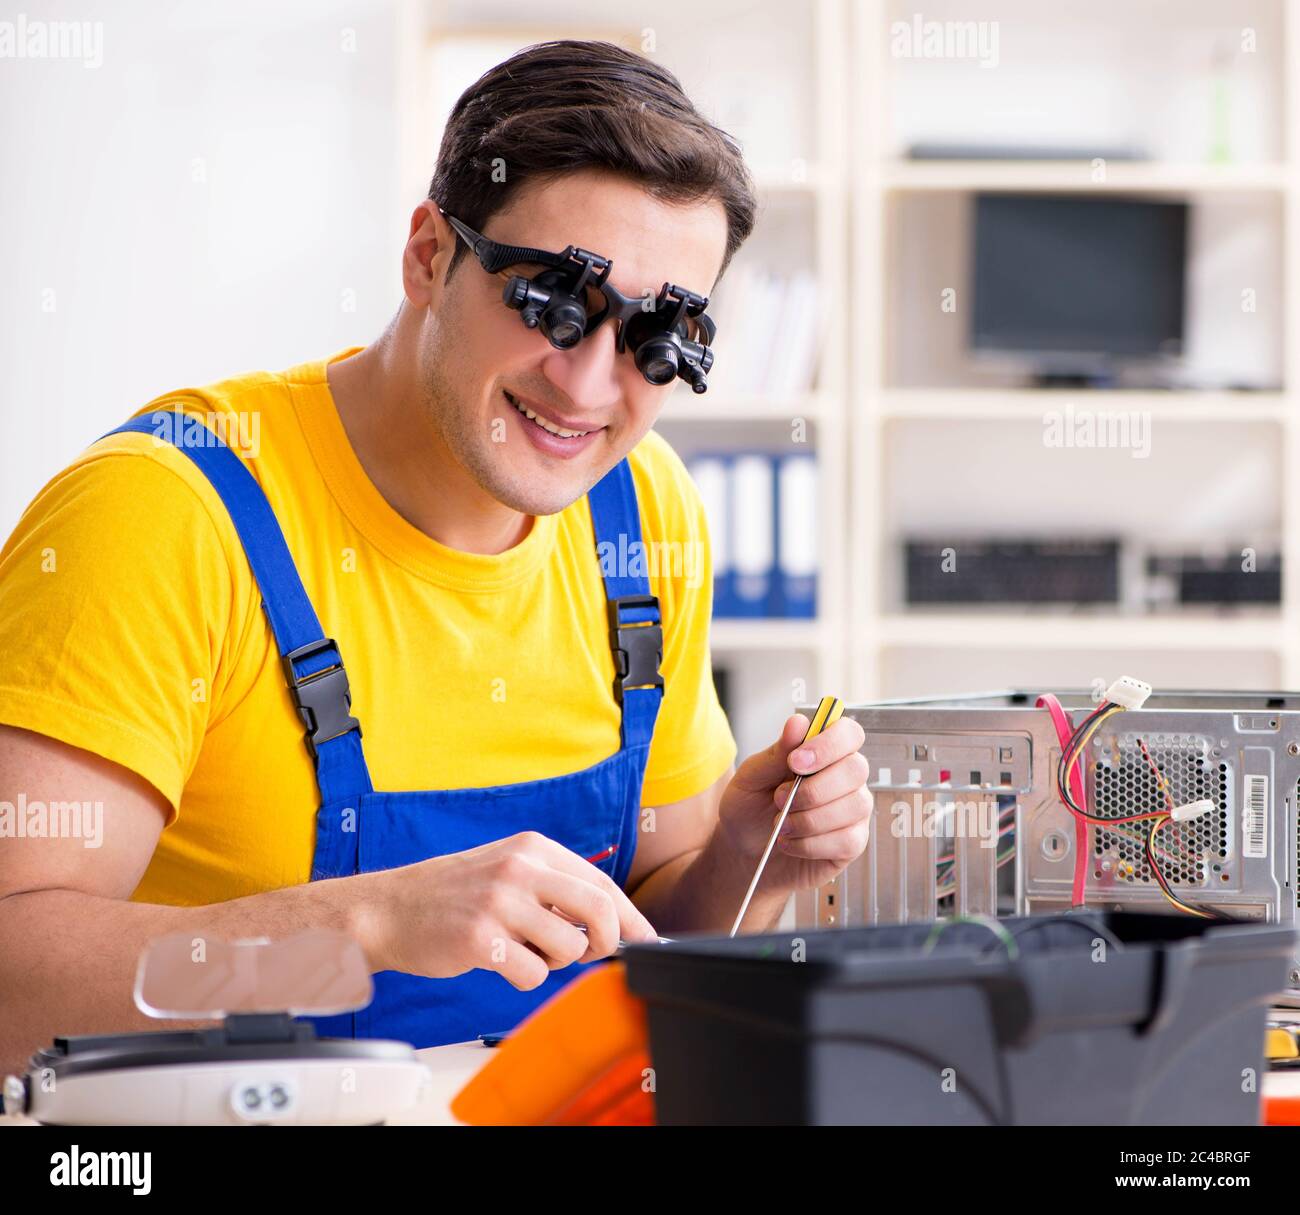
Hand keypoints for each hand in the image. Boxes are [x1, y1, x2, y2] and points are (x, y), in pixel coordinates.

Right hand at [364, 832, 657, 990]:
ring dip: (556, 962)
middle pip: (600, 910)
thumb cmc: (453, 895)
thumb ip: (554, 887)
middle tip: (589, 953)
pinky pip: (533, 974)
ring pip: (570, 948)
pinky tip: (500, 962)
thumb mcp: (507, 870)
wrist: (388, 908)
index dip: (629, 916)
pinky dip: (525, 978)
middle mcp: (520, 868)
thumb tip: (613, 922)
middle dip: (607, 941)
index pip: (601, 882)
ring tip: (525, 951)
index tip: (646, 939)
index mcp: (533, 848)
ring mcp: (500, 902)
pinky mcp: (481, 938)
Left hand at [718, 713, 871, 892]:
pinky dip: (811, 844)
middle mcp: (845, 777)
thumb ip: (777, 752)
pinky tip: (791, 842)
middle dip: (814, 788)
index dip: (828, 745)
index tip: (795, 761)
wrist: (742, 851)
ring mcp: (853, 810)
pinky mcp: (852, 842)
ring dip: (809, 818)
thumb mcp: (752, 777)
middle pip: (856, 770)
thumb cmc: (749, 808)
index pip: (848, 733)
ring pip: (853, 806)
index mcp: (824, 752)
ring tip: (781, 823)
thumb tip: (798, 723)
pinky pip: (847, 840)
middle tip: (779, 798)